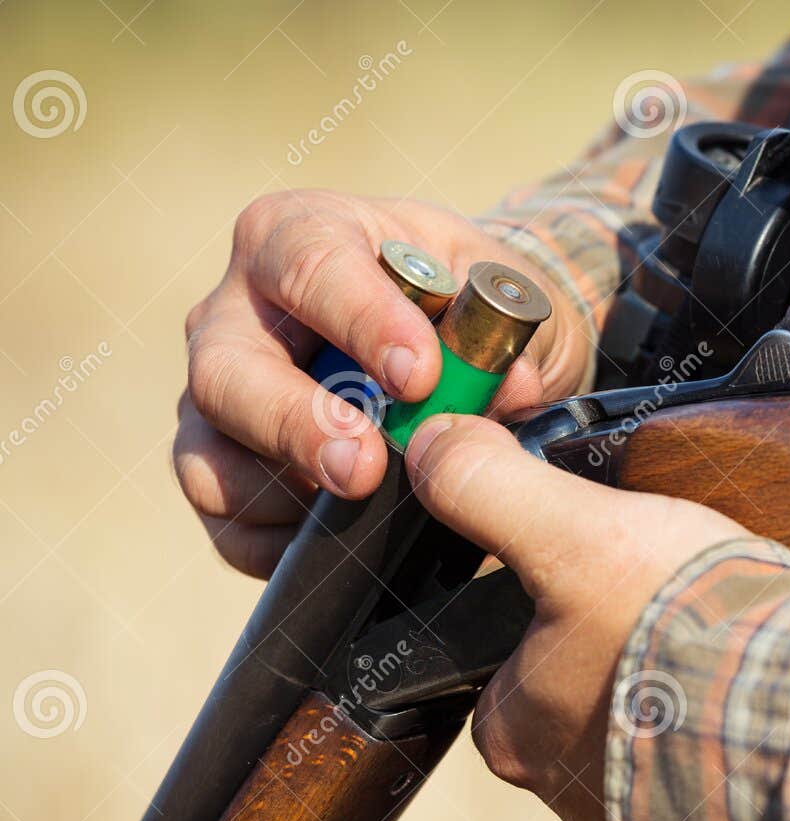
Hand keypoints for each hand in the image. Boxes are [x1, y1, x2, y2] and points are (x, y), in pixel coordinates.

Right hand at [175, 190, 587, 577]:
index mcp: (303, 235)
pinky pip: (224, 513)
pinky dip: (273, 539)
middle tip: (364, 466)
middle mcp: (238, 309)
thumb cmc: (464, 302)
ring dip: (281, 490)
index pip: (310, 264)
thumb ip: (500, 337)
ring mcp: (220, 391)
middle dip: (296, 423)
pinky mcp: (221, 462)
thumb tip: (505, 392)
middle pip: (228, 368)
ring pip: (208, 451)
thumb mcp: (497, 296)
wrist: (456, 337)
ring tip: (358, 504)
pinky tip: (339, 541)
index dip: (361, 321)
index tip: (420, 378)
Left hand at [403, 414, 747, 820]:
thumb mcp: (572, 532)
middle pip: (579, 703)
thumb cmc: (678, 627)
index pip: (502, 663)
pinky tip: (754, 691)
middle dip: (623, 657)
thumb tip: (432, 446)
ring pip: (648, 742)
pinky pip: (707, 770)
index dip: (549, 611)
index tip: (600, 582)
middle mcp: (567, 796)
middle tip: (674, 609)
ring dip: (680, 699)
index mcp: (514, 734)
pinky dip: (725, 732)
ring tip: (725, 646)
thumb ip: (492, 487)